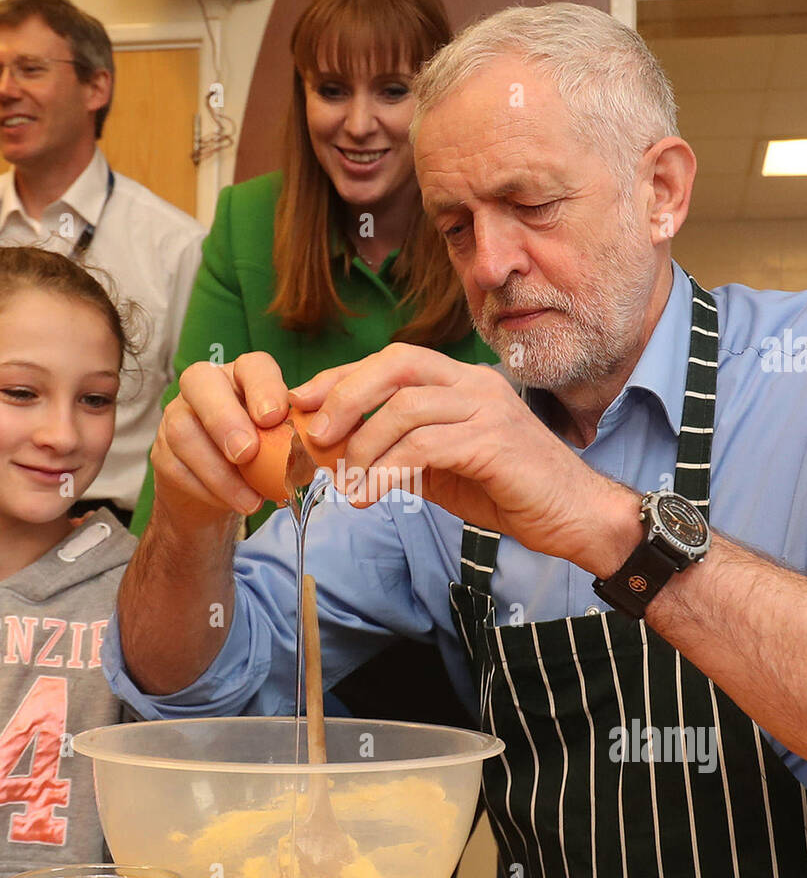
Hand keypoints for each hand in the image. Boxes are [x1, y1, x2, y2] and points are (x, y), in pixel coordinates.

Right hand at [150, 354, 290, 526]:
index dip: (263, 386)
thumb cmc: (261, 458)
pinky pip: (178, 468)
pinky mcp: (163, 454)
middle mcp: (204, 388)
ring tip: (251, 500)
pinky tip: (235, 503)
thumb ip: (293, 437)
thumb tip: (319, 449)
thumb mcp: (282, 443)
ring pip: (184, 431)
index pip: (252, 365)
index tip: (275, 418)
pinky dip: (210, 491)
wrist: (221, 494)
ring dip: (220, 470)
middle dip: (224, 418)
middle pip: (199, 381)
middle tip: (247, 453)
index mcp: (241, 377)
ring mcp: (177, 417)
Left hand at [290, 344, 639, 572]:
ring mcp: (488, 409)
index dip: (342, 378)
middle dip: (346, 395)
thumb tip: (341, 456)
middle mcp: (475, 383)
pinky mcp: (494, 442)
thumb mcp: (444, 468)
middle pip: (396, 363)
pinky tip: (371, 495)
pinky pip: (424, 446)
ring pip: (405, 407)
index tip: (303, 403)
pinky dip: (386, 470)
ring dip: (363, 446)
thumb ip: (401, 453)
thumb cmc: (510, 491)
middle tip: (316, 435)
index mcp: (462, 381)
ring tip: (348, 483)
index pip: (393, 361)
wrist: (574, 516)